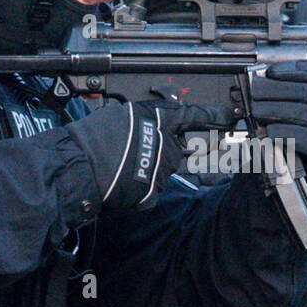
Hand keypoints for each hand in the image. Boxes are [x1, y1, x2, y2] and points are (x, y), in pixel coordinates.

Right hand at [66, 99, 229, 209]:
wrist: (77, 166)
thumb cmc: (92, 139)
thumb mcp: (120, 115)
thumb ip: (144, 120)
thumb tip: (152, 124)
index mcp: (157, 118)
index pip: (194, 116)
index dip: (214, 116)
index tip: (230, 116)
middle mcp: (165, 143)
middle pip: (178, 150)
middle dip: (166, 154)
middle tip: (141, 155)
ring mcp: (162, 169)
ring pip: (162, 171)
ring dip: (146, 171)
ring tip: (120, 168)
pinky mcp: (154, 192)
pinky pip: (151, 192)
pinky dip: (138, 191)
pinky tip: (121, 184)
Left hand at [248, 60, 306, 182]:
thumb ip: (292, 87)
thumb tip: (264, 79)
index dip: (290, 70)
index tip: (269, 72)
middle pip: (304, 92)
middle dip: (274, 90)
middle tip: (254, 91)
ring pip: (301, 113)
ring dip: (274, 110)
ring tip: (256, 110)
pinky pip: (302, 137)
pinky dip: (283, 132)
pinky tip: (269, 130)